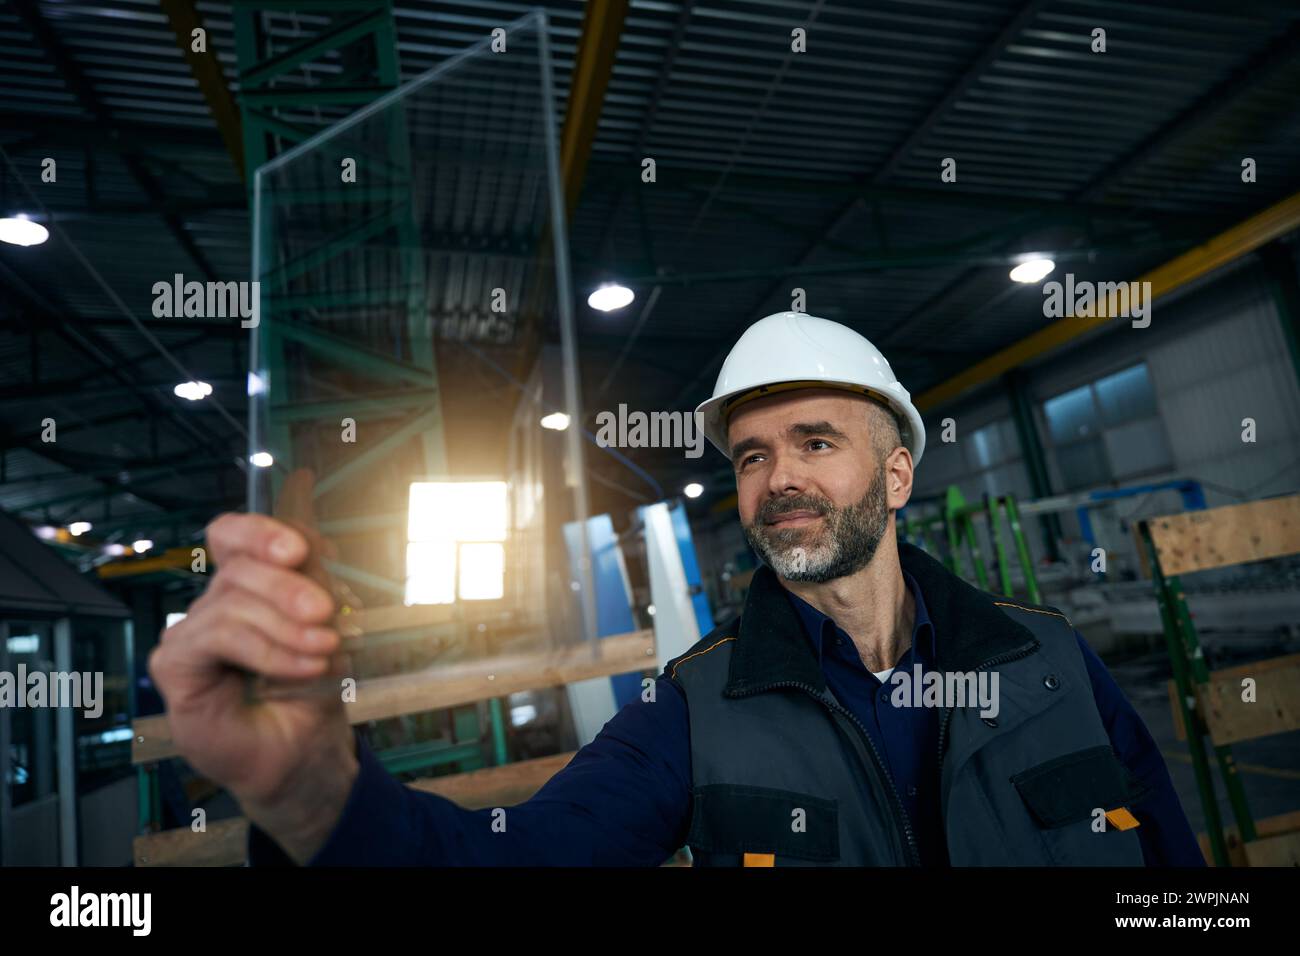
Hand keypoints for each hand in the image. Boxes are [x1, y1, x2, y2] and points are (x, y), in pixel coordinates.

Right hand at [148, 512, 358, 861]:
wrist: (305, 750)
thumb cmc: (312, 686)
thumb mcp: (324, 616)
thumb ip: (312, 561)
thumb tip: (304, 482)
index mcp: (244, 585)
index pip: (230, 535)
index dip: (259, 530)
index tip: (301, 547)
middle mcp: (211, 603)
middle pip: (238, 567)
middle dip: (290, 585)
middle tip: (327, 613)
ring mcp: (189, 633)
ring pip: (233, 601)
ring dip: (288, 626)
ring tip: (324, 649)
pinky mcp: (175, 666)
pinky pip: (220, 636)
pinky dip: (270, 649)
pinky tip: (305, 665)